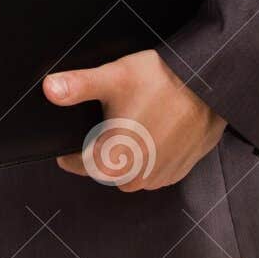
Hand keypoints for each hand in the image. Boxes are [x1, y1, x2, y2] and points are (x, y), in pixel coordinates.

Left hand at [42, 49, 226, 190]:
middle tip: (111, 116)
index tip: (76, 133)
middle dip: (103, 145)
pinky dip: (150, 151)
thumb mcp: (113, 77)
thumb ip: (77, 85)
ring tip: (135, 118)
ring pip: (129, 167)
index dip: (72, 148)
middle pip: (104, 166)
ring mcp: (158, 178)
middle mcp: (134, 180)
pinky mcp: (178, 172)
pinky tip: (155, 126)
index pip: (77, 164)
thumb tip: (49, 89)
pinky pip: (152, 166)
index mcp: (111, 164)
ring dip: (128, 149)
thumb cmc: (160, 81)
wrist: (209, 85)